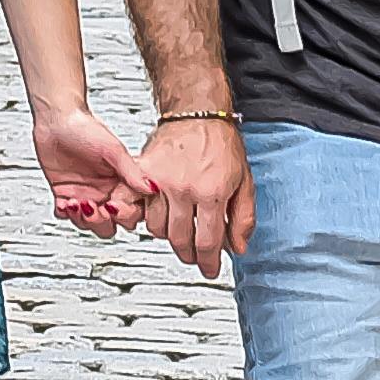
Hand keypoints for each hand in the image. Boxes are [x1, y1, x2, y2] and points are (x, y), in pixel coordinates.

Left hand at [32, 97, 159, 235]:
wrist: (56, 119)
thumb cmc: (85, 127)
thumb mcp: (113, 149)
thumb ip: (131, 171)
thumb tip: (152, 188)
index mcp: (120, 182)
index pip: (129, 211)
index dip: (122, 214)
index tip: (112, 205)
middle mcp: (103, 190)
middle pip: (108, 224)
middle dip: (99, 221)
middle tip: (91, 205)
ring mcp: (83, 193)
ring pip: (87, 224)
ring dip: (81, 218)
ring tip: (75, 202)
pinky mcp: (64, 193)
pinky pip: (65, 215)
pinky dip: (64, 214)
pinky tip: (64, 202)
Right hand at [138, 116, 254, 276]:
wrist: (198, 111)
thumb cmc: (221, 141)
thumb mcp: (245, 179)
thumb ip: (244, 216)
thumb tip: (238, 247)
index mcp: (212, 192)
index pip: (208, 242)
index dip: (209, 262)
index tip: (210, 269)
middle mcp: (184, 189)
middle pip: (181, 240)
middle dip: (190, 255)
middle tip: (196, 256)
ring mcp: (161, 181)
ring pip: (157, 228)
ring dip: (169, 236)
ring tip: (180, 232)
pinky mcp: (144, 172)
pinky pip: (133, 205)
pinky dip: (136, 217)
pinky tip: (146, 219)